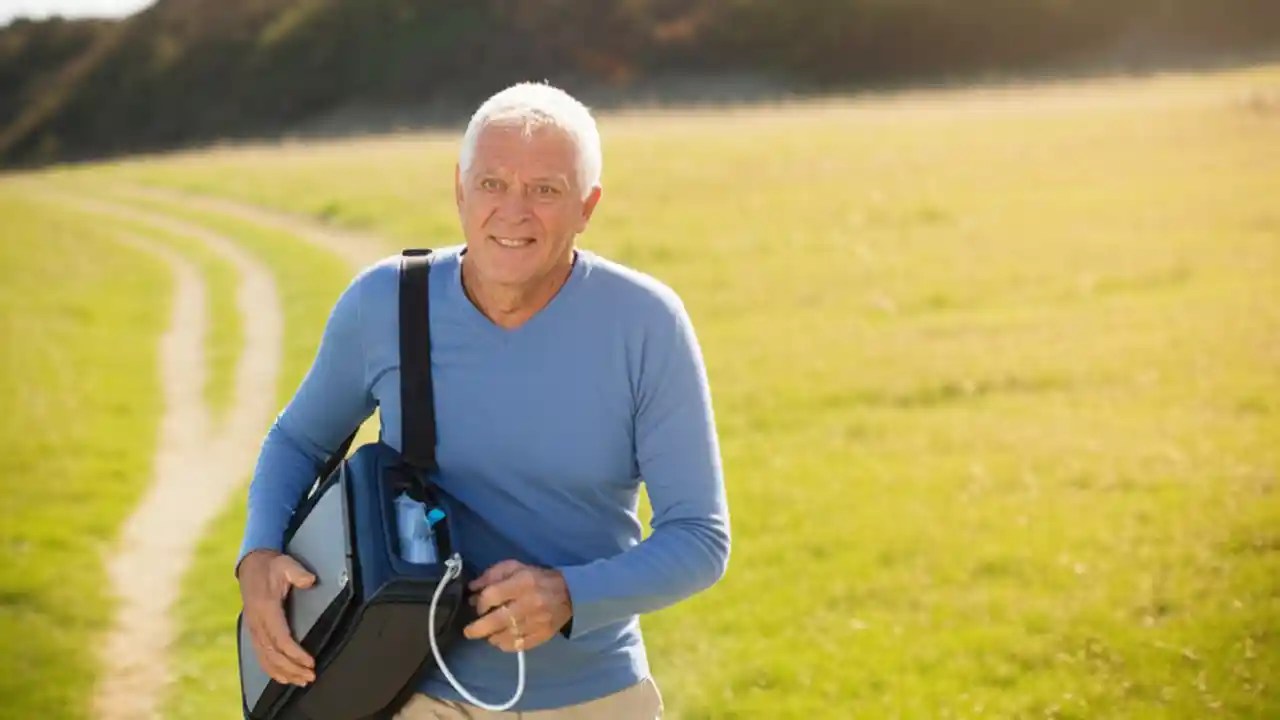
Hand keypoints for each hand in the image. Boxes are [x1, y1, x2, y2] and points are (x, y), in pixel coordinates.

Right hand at [238, 549, 316, 685]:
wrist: (251, 565)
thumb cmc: (271, 566)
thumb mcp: (286, 564)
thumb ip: (298, 573)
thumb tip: (310, 580)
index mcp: (266, 608)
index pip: (280, 638)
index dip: (294, 653)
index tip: (310, 662)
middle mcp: (257, 623)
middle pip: (273, 654)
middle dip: (292, 668)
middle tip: (310, 676)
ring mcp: (253, 629)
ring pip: (266, 659)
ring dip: (283, 673)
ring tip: (301, 681)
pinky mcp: (254, 632)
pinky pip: (260, 656)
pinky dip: (271, 670)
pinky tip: (283, 678)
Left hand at [463, 560, 572, 652]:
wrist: (570, 594)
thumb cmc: (537, 578)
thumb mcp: (515, 568)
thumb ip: (491, 576)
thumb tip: (471, 589)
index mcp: (522, 582)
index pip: (492, 596)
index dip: (480, 604)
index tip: (477, 607)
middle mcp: (529, 603)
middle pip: (495, 621)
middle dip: (477, 628)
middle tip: (468, 632)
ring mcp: (536, 622)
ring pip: (504, 636)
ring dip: (490, 636)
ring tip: (488, 633)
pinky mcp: (541, 636)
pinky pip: (516, 646)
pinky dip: (504, 644)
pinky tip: (501, 639)